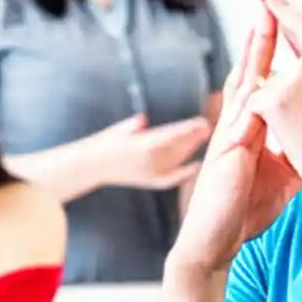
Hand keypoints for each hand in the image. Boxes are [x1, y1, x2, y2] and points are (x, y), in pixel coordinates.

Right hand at [93, 114, 211, 189]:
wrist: (93, 166)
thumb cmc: (106, 143)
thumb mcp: (120, 130)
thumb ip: (135, 126)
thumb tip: (142, 120)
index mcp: (145, 145)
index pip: (174, 135)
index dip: (190, 129)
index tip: (203, 122)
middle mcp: (151, 160)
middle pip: (180, 147)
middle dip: (195, 137)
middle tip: (208, 128)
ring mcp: (152, 172)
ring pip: (179, 159)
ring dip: (192, 149)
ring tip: (203, 138)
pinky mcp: (150, 181)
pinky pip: (173, 177)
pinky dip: (186, 172)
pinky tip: (197, 165)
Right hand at [172, 0, 301, 273]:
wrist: (218, 236)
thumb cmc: (247, 203)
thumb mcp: (283, 169)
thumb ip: (297, 146)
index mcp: (255, 120)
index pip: (268, 70)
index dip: (280, 40)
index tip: (294, 9)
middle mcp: (241, 119)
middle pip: (252, 64)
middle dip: (262, 27)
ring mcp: (232, 134)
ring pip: (243, 84)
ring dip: (253, 52)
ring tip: (262, 19)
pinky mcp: (229, 156)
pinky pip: (240, 125)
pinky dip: (250, 105)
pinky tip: (260, 86)